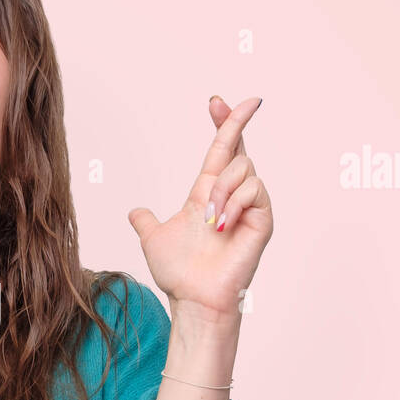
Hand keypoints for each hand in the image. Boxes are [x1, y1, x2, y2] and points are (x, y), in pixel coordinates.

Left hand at [127, 95, 272, 326]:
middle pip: (238, 148)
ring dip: (222, 191)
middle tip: (212, 139)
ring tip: (211, 221)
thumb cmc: (178, 274)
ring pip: (243, 167)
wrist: (193, 298)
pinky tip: (223, 226)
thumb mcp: (154, 238)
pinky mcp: (263, 218)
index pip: (221, 149)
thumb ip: (146, 221)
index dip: (224, 123)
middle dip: (231, 127)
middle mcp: (232, 195)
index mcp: (209, 194)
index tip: (218, 101)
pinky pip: (254, 189)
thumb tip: (135, 212)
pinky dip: (234, 204)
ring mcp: (250, 206)